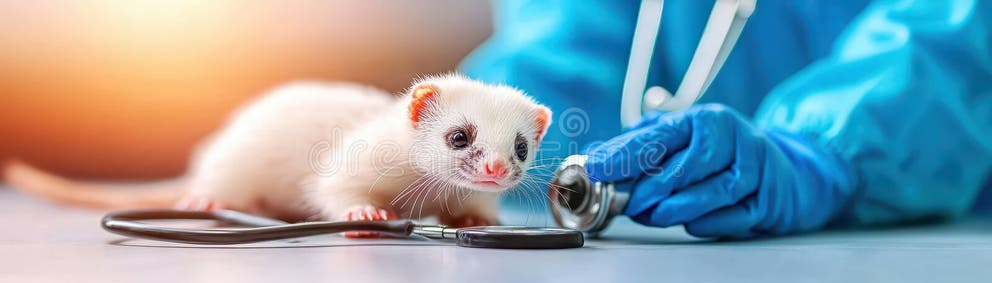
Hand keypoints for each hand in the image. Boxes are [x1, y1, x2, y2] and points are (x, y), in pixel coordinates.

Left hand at [584, 104, 854, 237]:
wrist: (780, 170)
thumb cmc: (718, 156)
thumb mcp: (679, 142)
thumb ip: (638, 146)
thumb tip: (592, 156)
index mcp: (703, 119)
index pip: (660, 135)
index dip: (625, 154)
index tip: (597, 168)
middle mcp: (732, 137)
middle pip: (689, 164)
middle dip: (653, 189)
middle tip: (630, 205)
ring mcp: (755, 167)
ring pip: (714, 191)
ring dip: (678, 209)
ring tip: (653, 217)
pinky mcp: (768, 198)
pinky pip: (736, 215)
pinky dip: (708, 222)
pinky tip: (690, 224)